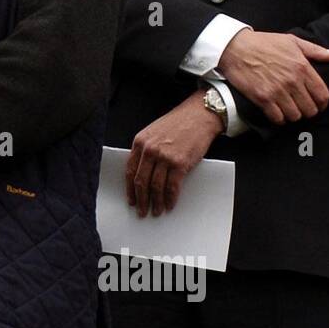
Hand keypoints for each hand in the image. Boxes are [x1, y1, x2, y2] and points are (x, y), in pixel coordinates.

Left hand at [125, 91, 223, 216]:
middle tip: (142, 211)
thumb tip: (142, 173)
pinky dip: (170, 198)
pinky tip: (169, 205)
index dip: (130, 188)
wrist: (198, 116)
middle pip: (141, 181)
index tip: (131, 200)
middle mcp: (150, 150)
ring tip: (156, 211)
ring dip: (156, 202)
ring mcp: (165, 157)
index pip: (130, 170)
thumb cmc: (177, 124)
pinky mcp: (180, 163)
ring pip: (156, 186)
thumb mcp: (153, 132)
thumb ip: (145, 150)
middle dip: (141, 199)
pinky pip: (172, 186)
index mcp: (140, 142)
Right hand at [217, 29, 328, 124]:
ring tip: (288, 111)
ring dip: (292, 116)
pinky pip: (277, 118)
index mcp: (302, 67)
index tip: (318, 105)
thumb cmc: (263, 43)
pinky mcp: (262, 98)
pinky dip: (278, 119)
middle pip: (310, 109)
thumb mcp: (291, 41)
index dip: (322, 104)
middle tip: (301, 108)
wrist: (235, 48)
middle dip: (307, 111)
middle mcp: (292, 81)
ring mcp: (277, 91)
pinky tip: (276, 113)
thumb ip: (315, 50)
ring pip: (295, 116)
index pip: (322, 95)